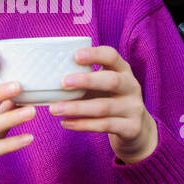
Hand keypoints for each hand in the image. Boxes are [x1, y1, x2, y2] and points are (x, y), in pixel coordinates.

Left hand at [49, 45, 157, 164]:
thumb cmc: (110, 100)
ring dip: (77, 108)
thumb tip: (46, 78)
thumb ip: (84, 80)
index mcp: (123, 70)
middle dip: (86, 81)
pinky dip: (83, 125)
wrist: (137, 129)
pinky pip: (105, 126)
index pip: (112, 56)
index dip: (95, 54)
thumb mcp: (102, 86)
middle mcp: (131, 86)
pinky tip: (66, 123)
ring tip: (54, 109)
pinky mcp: (131, 128)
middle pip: (111, 81)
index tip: (75, 56)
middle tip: (63, 82)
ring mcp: (133, 108)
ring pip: (104, 107)